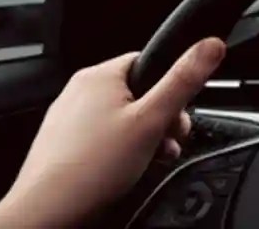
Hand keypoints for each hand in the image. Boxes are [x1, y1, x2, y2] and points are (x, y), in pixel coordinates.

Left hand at [0, 39, 225, 227]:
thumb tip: (210, 45)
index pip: (149, 63)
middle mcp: (79, 91)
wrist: (48, 211)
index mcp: (99, 75)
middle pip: (138, 93)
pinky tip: (124, 169)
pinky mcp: (63, 143)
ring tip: (148, 160)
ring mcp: (67, 118)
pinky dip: (119, 150)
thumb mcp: (152, 120)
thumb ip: (183, 81)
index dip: (172, 88)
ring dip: (144, 137)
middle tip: (167, 142)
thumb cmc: (94, 167)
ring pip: (121, 117)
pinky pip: (102, 136)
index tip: (179, 114)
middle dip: (160, 119)